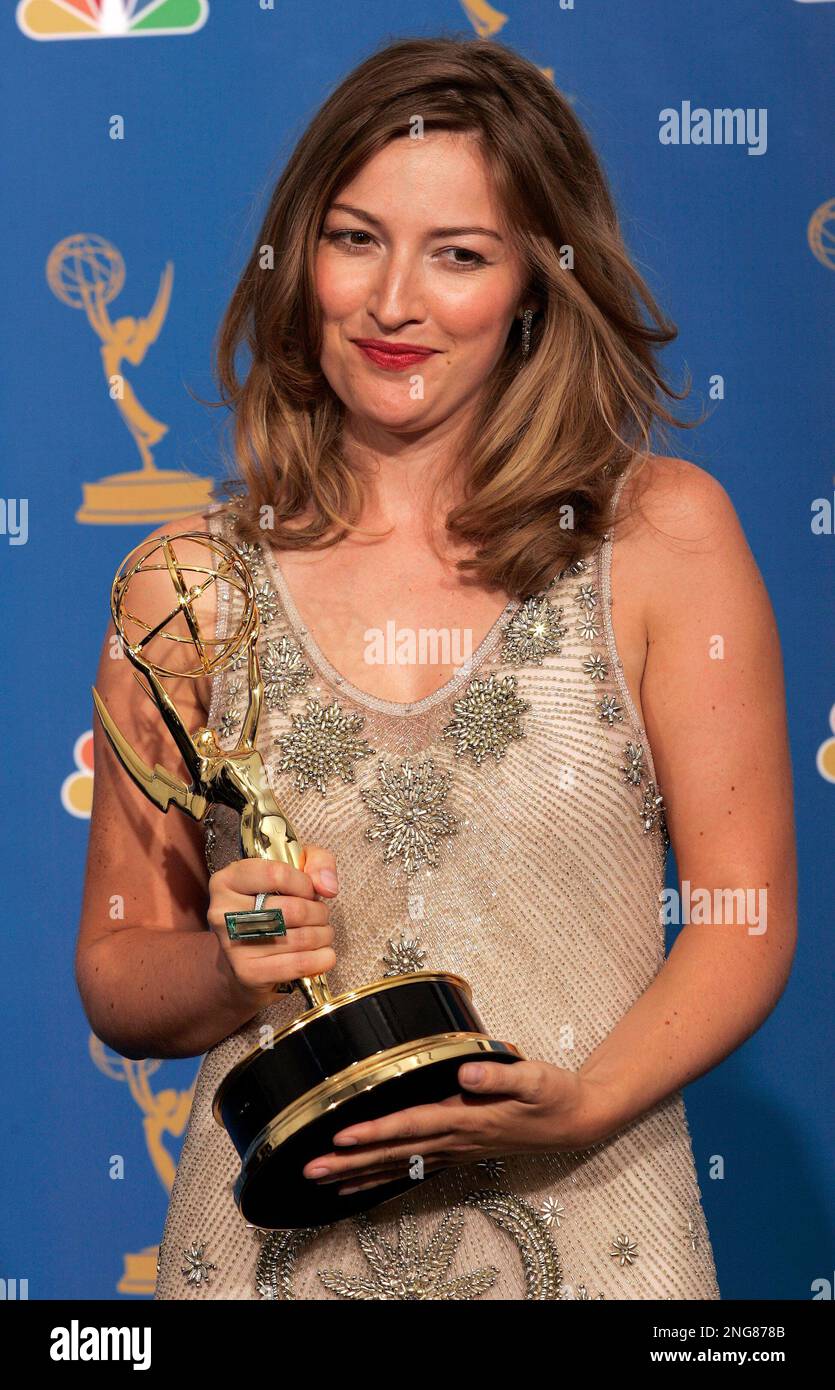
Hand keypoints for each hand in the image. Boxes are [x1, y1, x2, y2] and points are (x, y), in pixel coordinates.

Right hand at [206, 844, 337, 1006]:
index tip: (309, 892)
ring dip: (323, 935)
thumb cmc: (272, 908)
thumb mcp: (293, 871)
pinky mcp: (247, 973)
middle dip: (319, 913)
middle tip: (321, 916)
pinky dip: (322, 958)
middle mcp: (222, 912)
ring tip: (322, 934)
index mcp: (227, 880)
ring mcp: (233, 944)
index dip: (304, 883)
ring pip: (301, 937)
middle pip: (294, 909)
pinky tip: (322, 954)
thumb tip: (328, 887)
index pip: (275, 874)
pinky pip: (300, 964)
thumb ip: (316, 862)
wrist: (248, 960)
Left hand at [302, 1057, 616, 1194]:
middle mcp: (455, 1140)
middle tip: (311, 1169)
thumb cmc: (553, 1095)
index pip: (412, 1126)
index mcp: (467, 1118)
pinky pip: (412, 1169)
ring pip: (398, 1166)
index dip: (377, 1131)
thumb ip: (500, 1074)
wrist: (575, 1121)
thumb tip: (465, 1071)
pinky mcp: (458, 1151)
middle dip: (351, 1162)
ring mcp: (455, 1150)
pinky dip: (382, 1178)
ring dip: (358, 1175)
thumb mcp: (534, 1078)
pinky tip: (359, 1186)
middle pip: (394, 1154)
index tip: (341, 1135)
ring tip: (321, 1182)